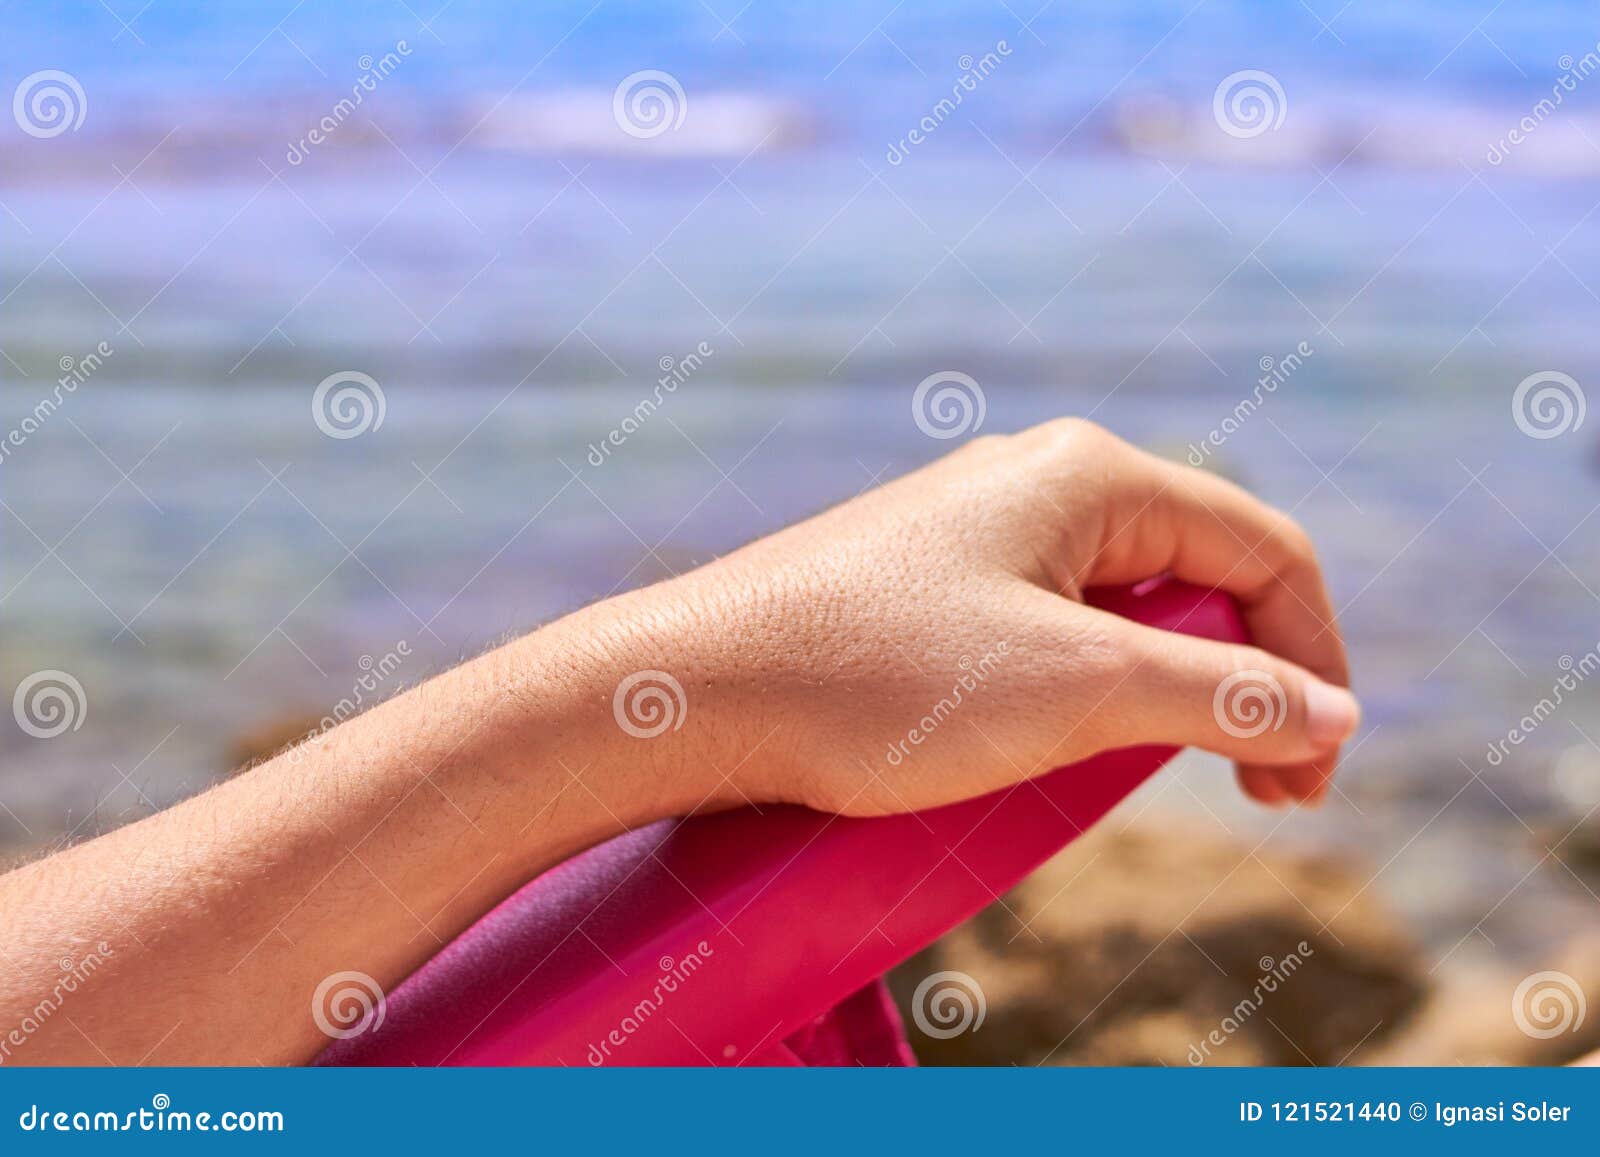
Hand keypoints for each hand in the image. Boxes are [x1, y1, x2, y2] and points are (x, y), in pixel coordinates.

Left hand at [599, 418, 1357, 816]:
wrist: (695, 691)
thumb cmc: (879, 679)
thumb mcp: (1077, 690)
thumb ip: (1222, 695)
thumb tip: (1337, 715)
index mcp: (1093, 475)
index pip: (1267, 551)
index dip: (1315, 662)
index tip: (1310, 778)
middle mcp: (1043, 482)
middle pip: (1203, 574)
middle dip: (1249, 682)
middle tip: (1263, 794)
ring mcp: (981, 532)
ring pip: (1128, 606)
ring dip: (1174, 692)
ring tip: (1169, 774)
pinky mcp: (934, 585)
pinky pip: (1056, 626)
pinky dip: (1098, 688)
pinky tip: (1079, 745)